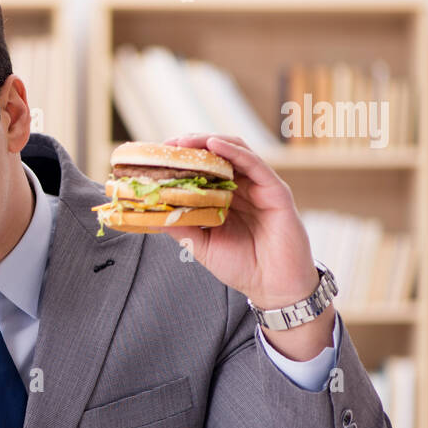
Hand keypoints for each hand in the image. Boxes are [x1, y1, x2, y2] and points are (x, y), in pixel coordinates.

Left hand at [158, 134, 317, 307]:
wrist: (274, 286)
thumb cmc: (242, 266)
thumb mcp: (202, 244)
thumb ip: (181, 226)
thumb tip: (150, 215)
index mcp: (227, 198)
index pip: (205, 169)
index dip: (183, 160)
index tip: (159, 156)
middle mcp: (244, 188)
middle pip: (218, 155)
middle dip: (192, 146)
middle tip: (168, 145)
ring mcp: (260, 187)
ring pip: (236, 152)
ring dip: (209, 142)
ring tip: (185, 141)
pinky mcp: (276, 191)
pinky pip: (255, 164)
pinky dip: (234, 151)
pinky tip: (214, 145)